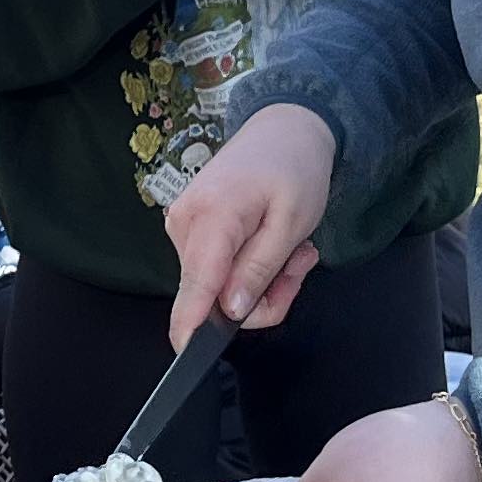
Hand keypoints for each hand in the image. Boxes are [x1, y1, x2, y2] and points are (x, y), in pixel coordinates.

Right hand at [163, 101, 335, 343]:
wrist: (283, 128)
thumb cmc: (294, 169)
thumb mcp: (293, 223)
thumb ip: (259, 269)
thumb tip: (230, 309)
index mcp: (213, 217)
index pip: (196, 284)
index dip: (191, 323)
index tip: (185, 353)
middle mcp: (186, 222)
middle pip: (213, 293)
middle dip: (260, 295)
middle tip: (298, 268)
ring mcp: (183, 224)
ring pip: (217, 285)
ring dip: (258, 279)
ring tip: (289, 249)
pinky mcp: (189, 226)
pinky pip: (215, 268)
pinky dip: (246, 265)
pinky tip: (270, 241)